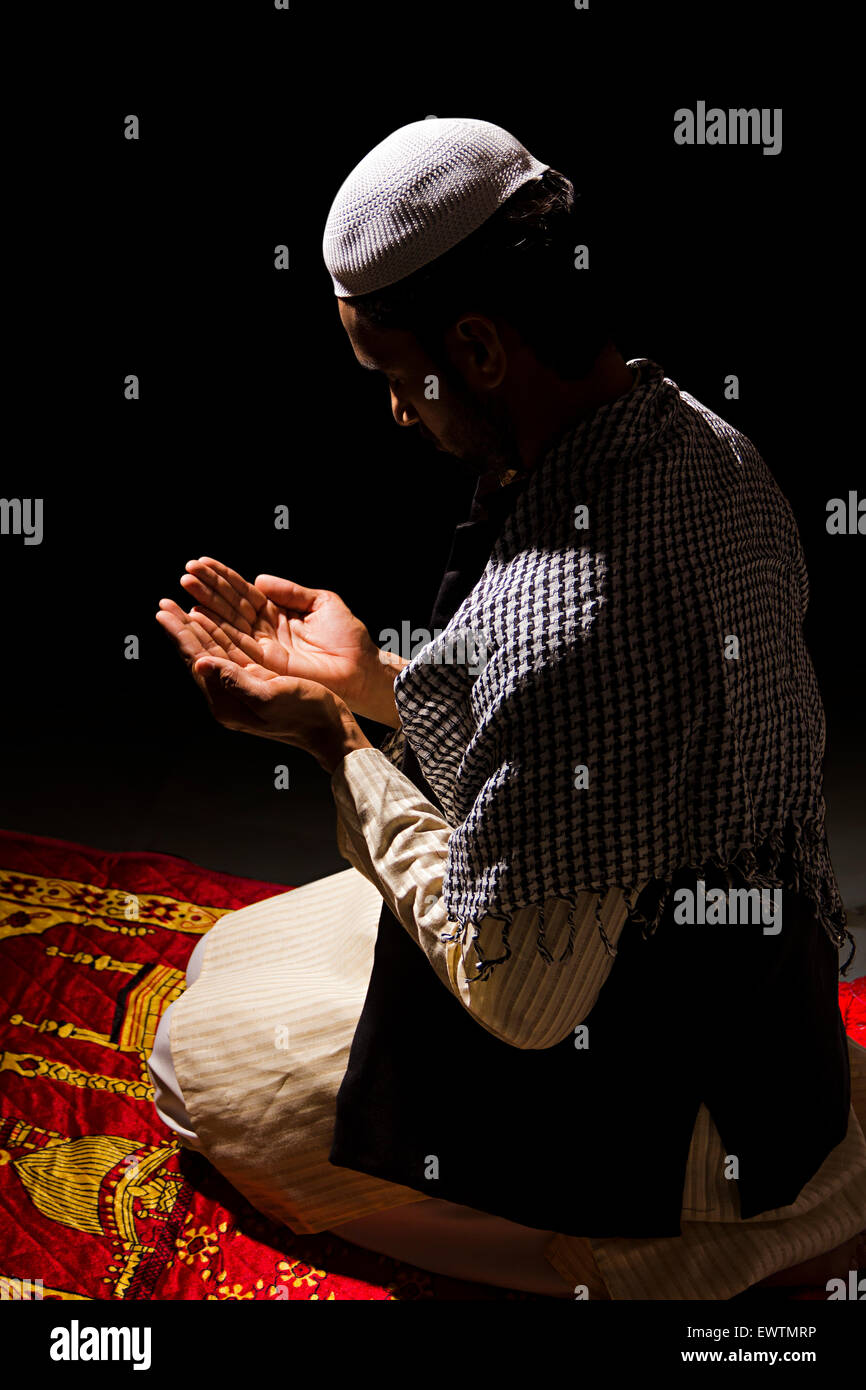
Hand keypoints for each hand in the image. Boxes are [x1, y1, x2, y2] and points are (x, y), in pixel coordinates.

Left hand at [154, 603, 370, 771]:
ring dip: (196, 629)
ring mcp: (239, 691)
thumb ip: (234, 682)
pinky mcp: (253, 684)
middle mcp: (227, 697)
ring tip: (180, 608)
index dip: (180, 635)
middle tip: (164, 604)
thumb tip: (200, 663)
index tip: (164, 612)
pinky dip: (217, 635)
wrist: (330, 729)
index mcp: (226, 702)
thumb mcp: (270, 697)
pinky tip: (213, 624)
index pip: (197, 661)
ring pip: (211, 653)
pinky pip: (227, 655)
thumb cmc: (306, 713)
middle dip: (181, 629)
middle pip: (198, 655)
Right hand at [157, 556, 401, 725]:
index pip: (244, 593)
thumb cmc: (348, 637)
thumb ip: (290, 591)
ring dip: (204, 608)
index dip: (223, 578)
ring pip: (227, 625)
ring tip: (182, 591)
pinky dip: (215, 632)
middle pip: (230, 607)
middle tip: (184, 575)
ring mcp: (263, 649)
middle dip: (206, 591)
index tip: (200, 563)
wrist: (362, 668)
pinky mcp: (265, 665)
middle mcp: (265, 631)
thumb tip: (258, 579)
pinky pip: (236, 646)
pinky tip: (197, 616)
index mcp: (277, 613)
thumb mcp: (321, 602)